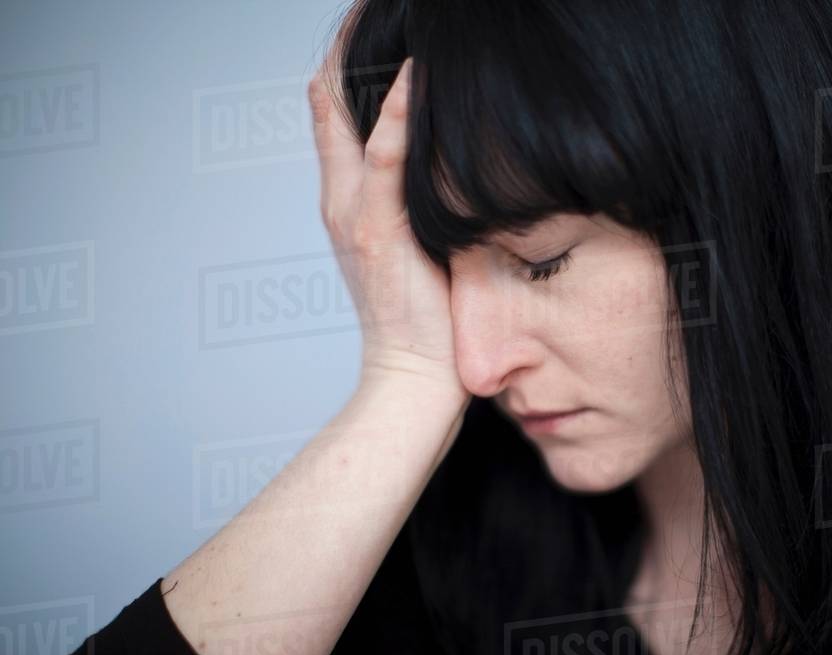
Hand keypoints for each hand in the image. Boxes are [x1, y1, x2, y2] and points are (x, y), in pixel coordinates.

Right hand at [309, 55, 464, 396]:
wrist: (411, 381)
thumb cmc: (422, 322)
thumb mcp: (413, 252)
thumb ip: (413, 209)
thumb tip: (444, 174)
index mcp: (347, 205)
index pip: (334, 118)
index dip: (346, 68)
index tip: (372, 30)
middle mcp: (341, 202)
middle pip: (329, 105)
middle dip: (350, 52)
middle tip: (374, 11)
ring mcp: (356, 215)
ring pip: (350, 120)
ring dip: (370, 66)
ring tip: (396, 22)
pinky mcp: (381, 231)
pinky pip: (387, 159)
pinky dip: (400, 113)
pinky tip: (419, 76)